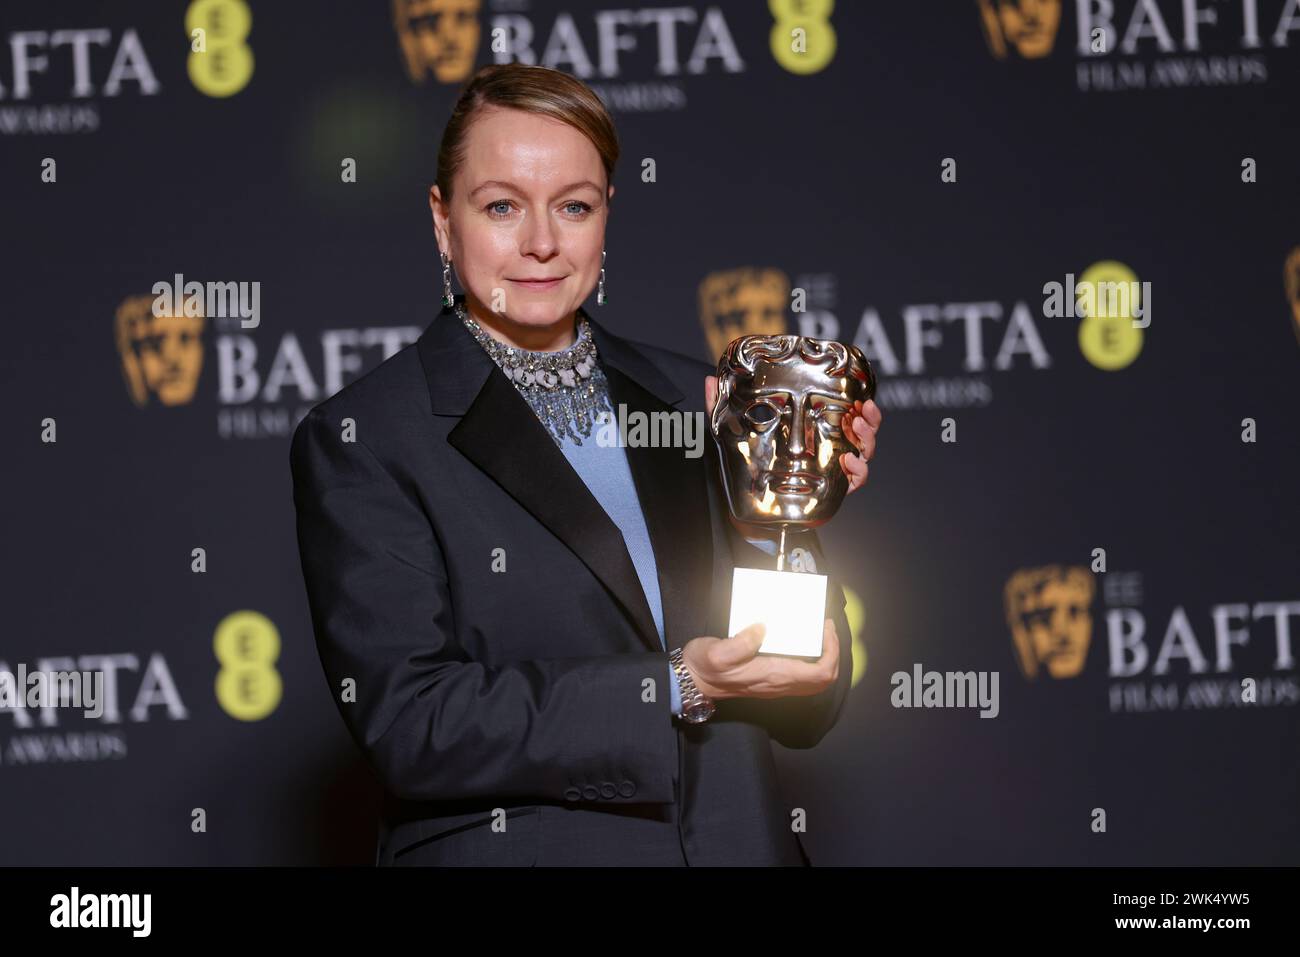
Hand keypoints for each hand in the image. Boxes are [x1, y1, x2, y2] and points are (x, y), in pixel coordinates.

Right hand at [680, 619, 839, 700]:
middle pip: (823, 680)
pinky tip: (800, 641)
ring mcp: (776, 685)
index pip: (820, 673)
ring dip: (824, 658)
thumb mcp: (718, 651)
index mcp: (773, 675)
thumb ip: (742, 641)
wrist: (692, 682)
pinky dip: (811, 661)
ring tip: (817, 632)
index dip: (832, 652)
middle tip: (825, 628)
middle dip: (833, 654)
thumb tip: (763, 627)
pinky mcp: (770, 682)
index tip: (826, 629)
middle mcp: (779, 684)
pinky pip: (802, 677)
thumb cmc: (704, 667)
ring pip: (815, 681)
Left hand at [705, 375, 881, 494]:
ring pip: (864, 451)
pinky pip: (855, 480)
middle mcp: (828, 447)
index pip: (843, 409)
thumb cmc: (744, 466)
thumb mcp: (732, 432)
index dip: (858, 400)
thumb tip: (709, 378)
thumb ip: (720, 406)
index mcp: (813, 428)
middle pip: (862, 429)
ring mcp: (832, 468)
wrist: (747, 509)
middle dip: (870, 418)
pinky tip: (849, 460)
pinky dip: (858, 470)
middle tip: (863, 410)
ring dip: (867, 439)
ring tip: (857, 428)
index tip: (861, 393)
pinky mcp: (832, 490)